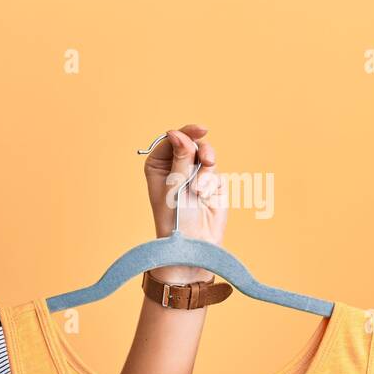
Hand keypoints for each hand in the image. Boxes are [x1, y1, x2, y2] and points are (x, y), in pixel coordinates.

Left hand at [143, 124, 228, 282]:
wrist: (194, 243)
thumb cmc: (175, 217)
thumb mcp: (174, 185)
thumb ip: (180, 158)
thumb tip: (177, 133)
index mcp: (158, 166)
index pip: (171, 140)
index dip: (185, 133)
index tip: (199, 130)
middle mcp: (175, 168)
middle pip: (192, 143)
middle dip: (200, 150)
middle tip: (207, 159)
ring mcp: (194, 175)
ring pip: (206, 155)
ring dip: (207, 167)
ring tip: (201, 186)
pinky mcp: (211, 183)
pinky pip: (215, 172)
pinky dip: (211, 181)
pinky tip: (205, 196)